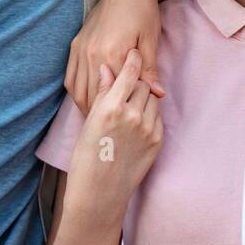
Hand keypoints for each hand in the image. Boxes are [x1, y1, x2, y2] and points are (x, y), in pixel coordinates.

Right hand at [65, 50, 163, 228]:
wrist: (99, 193)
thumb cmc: (86, 157)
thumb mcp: (89, 122)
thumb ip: (102, 93)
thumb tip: (107, 69)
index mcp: (111, 107)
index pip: (129, 72)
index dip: (133, 59)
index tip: (134, 51)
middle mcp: (132, 114)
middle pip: (143, 84)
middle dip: (136, 83)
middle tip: (127, 87)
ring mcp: (147, 128)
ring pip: (152, 99)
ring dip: (143, 99)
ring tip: (130, 108)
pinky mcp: (157, 140)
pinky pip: (157, 117)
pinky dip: (148, 115)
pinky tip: (136, 124)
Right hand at [67, 0, 166, 114]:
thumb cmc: (144, 12)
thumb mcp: (151, 41)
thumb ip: (149, 70)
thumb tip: (157, 96)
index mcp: (112, 53)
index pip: (113, 93)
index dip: (118, 112)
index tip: (125, 125)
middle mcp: (91, 53)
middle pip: (91, 95)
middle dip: (100, 115)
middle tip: (110, 131)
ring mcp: (80, 49)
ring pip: (77, 89)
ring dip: (86, 106)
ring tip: (99, 120)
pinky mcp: (75, 45)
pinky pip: (70, 77)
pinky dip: (77, 92)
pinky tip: (86, 100)